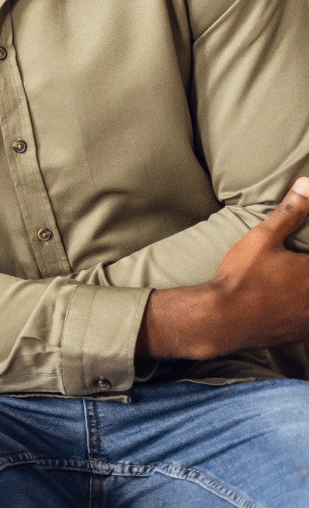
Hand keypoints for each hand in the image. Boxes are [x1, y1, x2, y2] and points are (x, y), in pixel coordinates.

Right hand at [140, 176, 308, 361]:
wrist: (221, 319)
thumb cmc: (243, 277)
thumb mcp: (262, 239)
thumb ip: (289, 213)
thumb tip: (307, 184)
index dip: (308, 257)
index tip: (299, 256)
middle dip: (305, 274)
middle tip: (294, 270)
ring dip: (303, 297)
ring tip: (291, 289)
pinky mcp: (299, 335)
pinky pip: (306, 324)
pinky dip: (299, 315)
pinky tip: (286, 309)